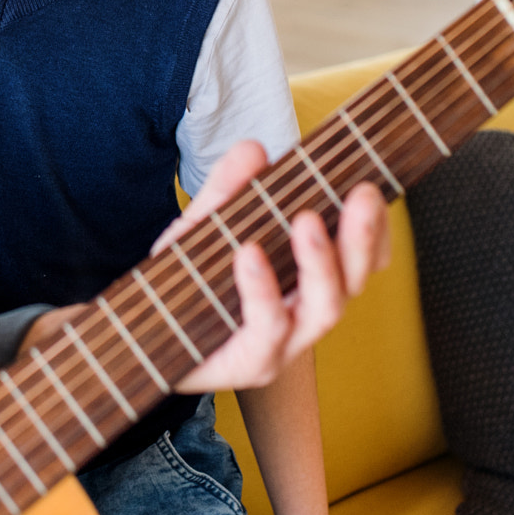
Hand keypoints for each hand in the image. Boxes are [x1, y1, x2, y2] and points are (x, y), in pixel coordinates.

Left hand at [162, 141, 389, 393]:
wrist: (138, 339)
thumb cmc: (184, 286)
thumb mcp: (203, 228)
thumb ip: (227, 191)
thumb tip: (254, 149)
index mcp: (307, 281)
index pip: (361, 259)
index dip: (375, 229)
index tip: (370, 187)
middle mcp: (305, 314)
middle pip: (354, 280)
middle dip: (364, 238)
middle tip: (363, 195)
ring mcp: (284, 345)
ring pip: (325, 310)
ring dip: (322, 263)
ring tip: (308, 221)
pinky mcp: (251, 365)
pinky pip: (268, 329)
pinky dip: (263, 290)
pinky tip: (249, 255)